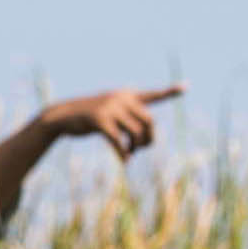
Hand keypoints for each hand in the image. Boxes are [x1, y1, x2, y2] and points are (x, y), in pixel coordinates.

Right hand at [34, 85, 180, 158]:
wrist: (61, 116)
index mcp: (126, 95)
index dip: (169, 92)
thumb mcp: (109, 114)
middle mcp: (121, 98)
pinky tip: (125, 161)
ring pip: (136, 132)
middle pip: (148, 121)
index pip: (152, 95)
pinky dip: (124, 153)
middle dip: (149, 138)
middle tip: (142, 149)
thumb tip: (144, 141)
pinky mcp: (100, 120)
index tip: (186, 87)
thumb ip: (127, 120)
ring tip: (130, 154)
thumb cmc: (88, 118)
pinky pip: (119, 141)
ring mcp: (110, 108)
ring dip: (137, 147)